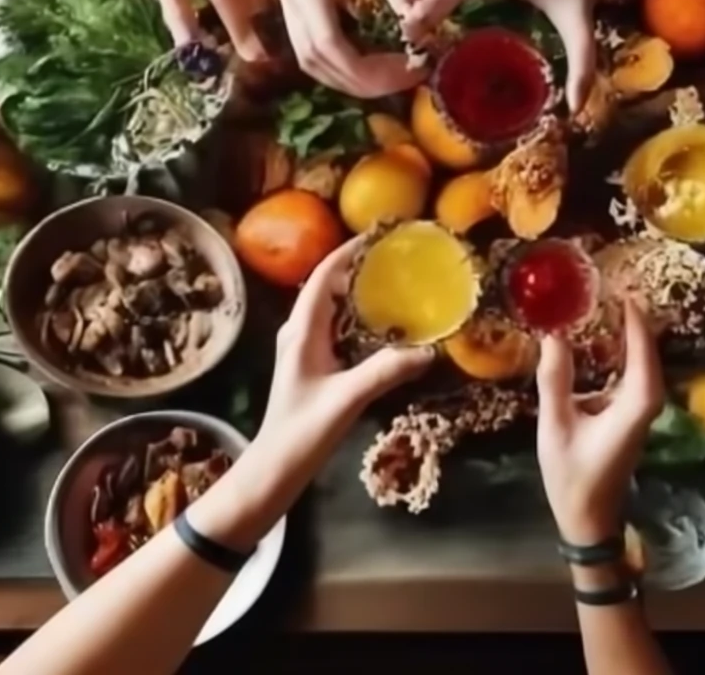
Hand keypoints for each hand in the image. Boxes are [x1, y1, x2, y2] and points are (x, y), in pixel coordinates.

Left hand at [137, 0, 276, 62]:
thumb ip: (179, 16)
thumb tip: (193, 54)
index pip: (243, 26)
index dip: (249, 52)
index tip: (253, 74)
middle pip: (264, 19)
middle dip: (263, 45)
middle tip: (260, 71)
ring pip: (273, 6)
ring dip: (270, 29)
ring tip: (265, 53)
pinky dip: (272, 9)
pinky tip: (267, 24)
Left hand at [253, 239, 434, 502]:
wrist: (275, 468)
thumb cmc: (302, 431)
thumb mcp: (347, 399)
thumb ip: (385, 372)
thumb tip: (429, 351)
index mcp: (302, 330)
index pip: (323, 275)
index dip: (348, 251)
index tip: (379, 236)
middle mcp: (300, 331)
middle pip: (329, 285)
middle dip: (360, 267)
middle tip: (398, 257)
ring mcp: (305, 347)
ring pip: (334, 306)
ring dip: (361, 292)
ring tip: (397, 282)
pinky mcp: (314, 363)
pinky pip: (338, 327)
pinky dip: (361, 317)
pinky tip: (387, 325)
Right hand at [280, 0, 422, 96]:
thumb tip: (415, 23)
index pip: (330, 48)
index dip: (370, 70)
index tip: (411, 67)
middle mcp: (290, 4)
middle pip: (320, 65)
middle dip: (366, 82)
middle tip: (412, 75)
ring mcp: (291, 8)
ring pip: (316, 64)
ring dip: (355, 79)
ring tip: (400, 73)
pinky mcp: (302, 8)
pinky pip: (319, 51)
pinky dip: (347, 66)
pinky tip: (380, 62)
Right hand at [537, 302, 663, 543]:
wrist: (588, 519)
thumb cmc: (572, 476)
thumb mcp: (556, 425)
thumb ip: (555, 379)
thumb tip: (553, 335)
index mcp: (633, 406)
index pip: (643, 357)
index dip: (637, 324)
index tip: (626, 294)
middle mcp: (644, 406)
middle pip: (648, 356)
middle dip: (635, 323)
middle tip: (615, 289)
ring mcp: (639, 412)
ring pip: (642, 366)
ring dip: (630, 337)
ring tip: (610, 306)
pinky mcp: (630, 417)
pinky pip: (632, 376)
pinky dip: (623, 354)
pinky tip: (604, 341)